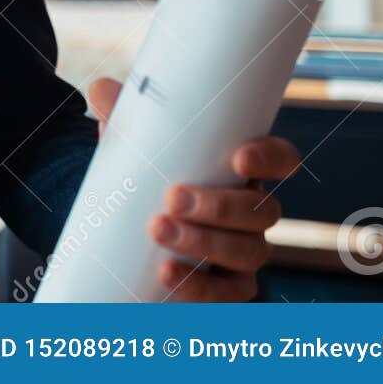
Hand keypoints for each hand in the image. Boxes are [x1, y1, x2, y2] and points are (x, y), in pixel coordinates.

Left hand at [89, 76, 299, 301]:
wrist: (128, 230)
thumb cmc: (146, 174)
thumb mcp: (137, 144)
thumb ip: (124, 116)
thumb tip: (102, 90)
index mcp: (241, 170)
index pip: (280, 158)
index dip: (270, 158)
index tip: (239, 158)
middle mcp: (252, 211)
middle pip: (264, 211)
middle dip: (221, 206)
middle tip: (174, 198)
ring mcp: (245, 250)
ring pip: (250, 251)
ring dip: (206, 243)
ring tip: (158, 230)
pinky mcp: (228, 287)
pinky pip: (229, 293)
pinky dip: (198, 286)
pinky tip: (166, 273)